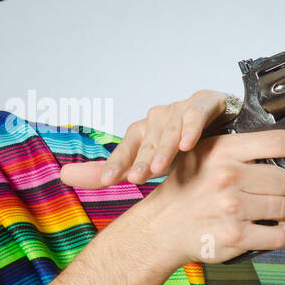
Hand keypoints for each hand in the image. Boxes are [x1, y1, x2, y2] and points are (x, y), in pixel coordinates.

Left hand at [59, 90, 230, 188]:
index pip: (125, 149)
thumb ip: (107, 172)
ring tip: (159, 168)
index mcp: (141, 133)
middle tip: (135, 178)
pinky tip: (190, 144)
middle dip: (141, 160)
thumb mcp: (144, 164)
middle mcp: (157, 119)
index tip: (106, 182)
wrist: (221, 128)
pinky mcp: (205, 103)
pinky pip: (197, 114)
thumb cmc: (179, 148)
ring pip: (170, 129)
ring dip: (165, 148)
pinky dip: (193, 128)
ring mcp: (180, 109)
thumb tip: (63, 177)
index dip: (116, 164)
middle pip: (148, 142)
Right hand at [132, 128, 284, 268]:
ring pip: (284, 207)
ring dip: (280, 211)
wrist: (160, 228)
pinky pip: (280, 235)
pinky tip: (274, 230)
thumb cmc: (183, 191)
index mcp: (223, 151)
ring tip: (262, 212)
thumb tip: (282, 147)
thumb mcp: (203, 155)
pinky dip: (283, 234)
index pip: (276, 141)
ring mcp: (233, 208)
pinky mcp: (236, 237)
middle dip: (280, 188)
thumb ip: (238, 149)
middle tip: (265, 192)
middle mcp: (228, 177)